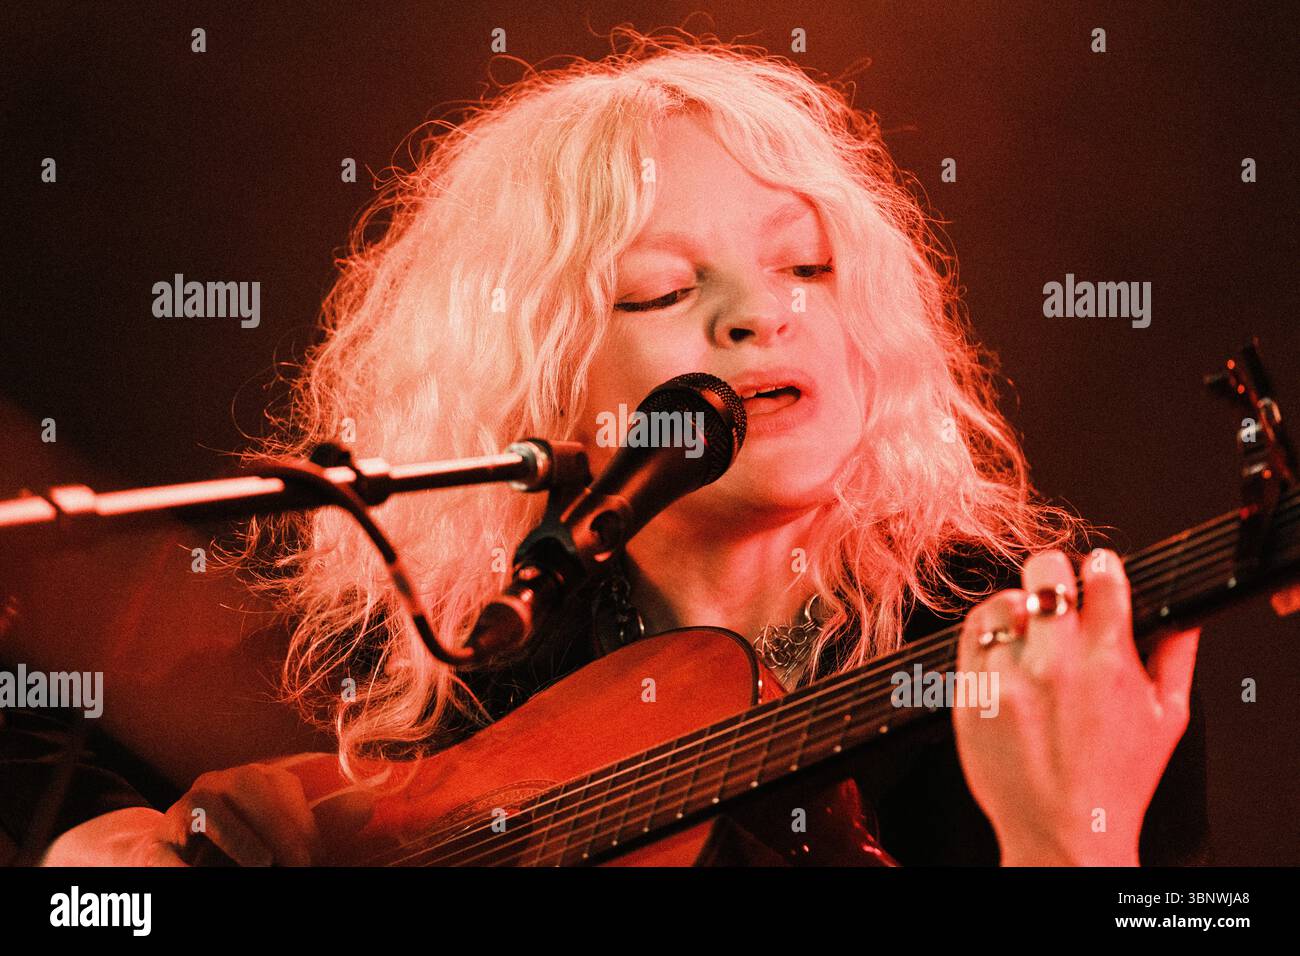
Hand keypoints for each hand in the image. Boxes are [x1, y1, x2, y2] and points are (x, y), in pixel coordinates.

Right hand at [43, 756, 374, 865]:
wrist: (162, 864)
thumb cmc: (234, 853)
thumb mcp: (278, 840)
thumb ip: (318, 827)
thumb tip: (366, 805)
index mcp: (249, 782)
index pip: (281, 784)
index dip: (303, 818)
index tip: (316, 855)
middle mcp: (216, 785)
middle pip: (246, 781)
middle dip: (278, 820)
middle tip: (300, 862)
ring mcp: (181, 810)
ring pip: (207, 806)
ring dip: (239, 835)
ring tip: (263, 865)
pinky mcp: (153, 843)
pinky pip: (167, 849)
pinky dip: (184, 864)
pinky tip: (198, 872)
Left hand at [952, 548, 1200, 865]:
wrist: (1063, 833)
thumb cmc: (1117, 780)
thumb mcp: (1166, 718)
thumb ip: (1175, 655)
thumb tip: (1180, 613)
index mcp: (1108, 661)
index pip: (1102, 575)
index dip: (1102, 567)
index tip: (1099, 574)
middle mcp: (1055, 663)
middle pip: (1045, 572)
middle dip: (1055, 575)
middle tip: (1058, 597)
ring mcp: (1008, 676)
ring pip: (1001, 600)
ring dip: (1017, 608)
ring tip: (1028, 632)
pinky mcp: (972, 692)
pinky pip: (969, 634)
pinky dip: (986, 632)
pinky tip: (1002, 649)